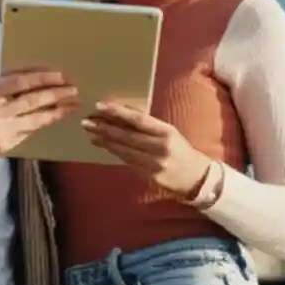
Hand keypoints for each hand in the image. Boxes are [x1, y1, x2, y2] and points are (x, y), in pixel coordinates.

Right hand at [0, 69, 78, 160]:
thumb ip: (6, 83)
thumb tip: (37, 75)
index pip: (22, 83)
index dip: (44, 79)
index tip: (62, 76)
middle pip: (33, 102)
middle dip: (57, 95)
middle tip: (75, 90)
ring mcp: (2, 131)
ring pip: (35, 121)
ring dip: (56, 113)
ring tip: (73, 106)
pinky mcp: (5, 146)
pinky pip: (28, 133)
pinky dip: (41, 124)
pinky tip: (54, 117)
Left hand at [83, 101, 212, 197]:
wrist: (197, 177)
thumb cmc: (181, 149)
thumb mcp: (169, 132)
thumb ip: (148, 125)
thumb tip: (122, 113)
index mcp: (166, 131)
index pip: (138, 119)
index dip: (118, 112)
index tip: (100, 106)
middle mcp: (160, 146)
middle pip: (127, 136)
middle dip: (104, 128)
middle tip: (86, 122)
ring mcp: (154, 163)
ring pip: (124, 150)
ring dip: (105, 141)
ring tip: (90, 134)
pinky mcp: (150, 176)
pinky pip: (128, 161)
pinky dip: (115, 152)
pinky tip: (104, 146)